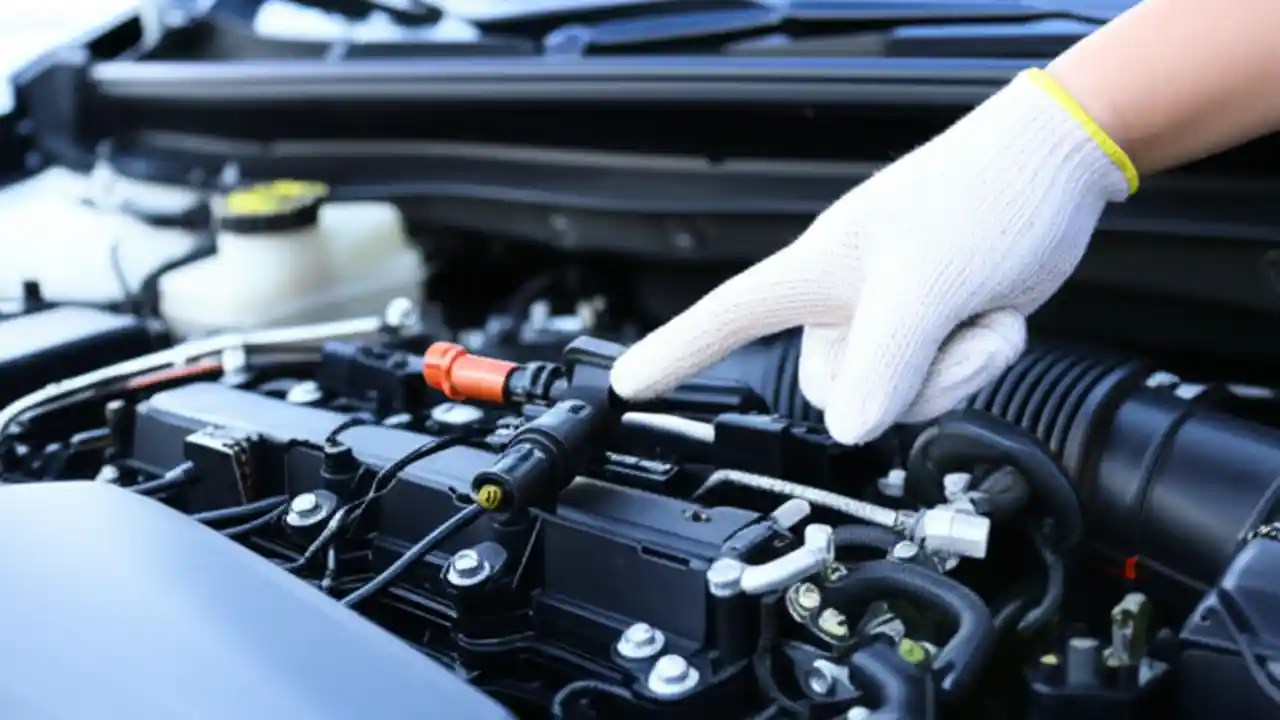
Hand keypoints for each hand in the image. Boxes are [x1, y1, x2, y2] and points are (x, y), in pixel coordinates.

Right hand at [611, 69, 1135, 444]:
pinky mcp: (931, 330)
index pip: (725, 317)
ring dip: (952, 368)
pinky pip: (938, 383)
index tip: (626, 385)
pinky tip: (991, 312)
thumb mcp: (928, 281)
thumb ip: (885, 360)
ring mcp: (889, 318)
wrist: (1056, 168)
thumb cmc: (982, 194)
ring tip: (974, 308)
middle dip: (901, 381)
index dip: (673, 353)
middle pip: (836, 393)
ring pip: (896, 397)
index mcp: (817, 274)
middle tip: (942, 326)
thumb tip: (849, 431)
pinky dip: (977, 359)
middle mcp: (844, 301)